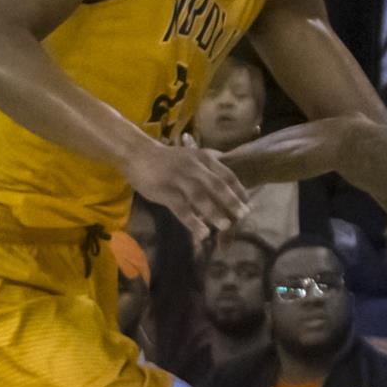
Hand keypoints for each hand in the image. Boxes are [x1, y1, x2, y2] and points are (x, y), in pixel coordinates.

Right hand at [126, 141, 247, 241]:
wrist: (138, 153)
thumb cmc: (168, 159)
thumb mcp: (192, 156)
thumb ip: (209, 167)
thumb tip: (229, 182)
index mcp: (204, 159)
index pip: (228, 175)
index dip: (239, 191)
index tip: (248, 205)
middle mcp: (194, 167)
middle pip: (218, 186)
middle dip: (232, 202)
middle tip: (243, 216)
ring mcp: (179, 179)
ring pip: (200, 197)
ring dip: (214, 212)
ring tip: (225, 227)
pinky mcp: (165, 191)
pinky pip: (181, 208)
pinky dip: (192, 222)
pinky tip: (202, 233)